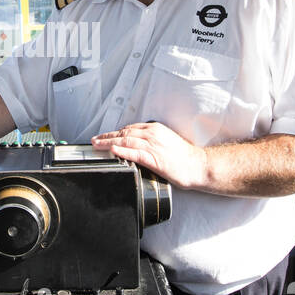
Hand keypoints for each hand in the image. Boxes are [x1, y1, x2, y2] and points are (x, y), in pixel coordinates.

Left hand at [90, 122, 208, 189]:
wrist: (199, 165)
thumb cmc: (185, 157)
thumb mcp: (167, 141)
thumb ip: (152, 141)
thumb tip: (138, 146)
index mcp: (155, 129)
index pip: (130, 128)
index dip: (115, 132)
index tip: (106, 136)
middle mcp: (152, 134)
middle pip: (124, 133)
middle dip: (107, 136)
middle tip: (95, 140)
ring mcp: (153, 146)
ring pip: (125, 141)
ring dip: (108, 143)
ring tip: (97, 145)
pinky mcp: (154, 158)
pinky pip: (134, 153)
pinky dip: (121, 151)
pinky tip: (112, 151)